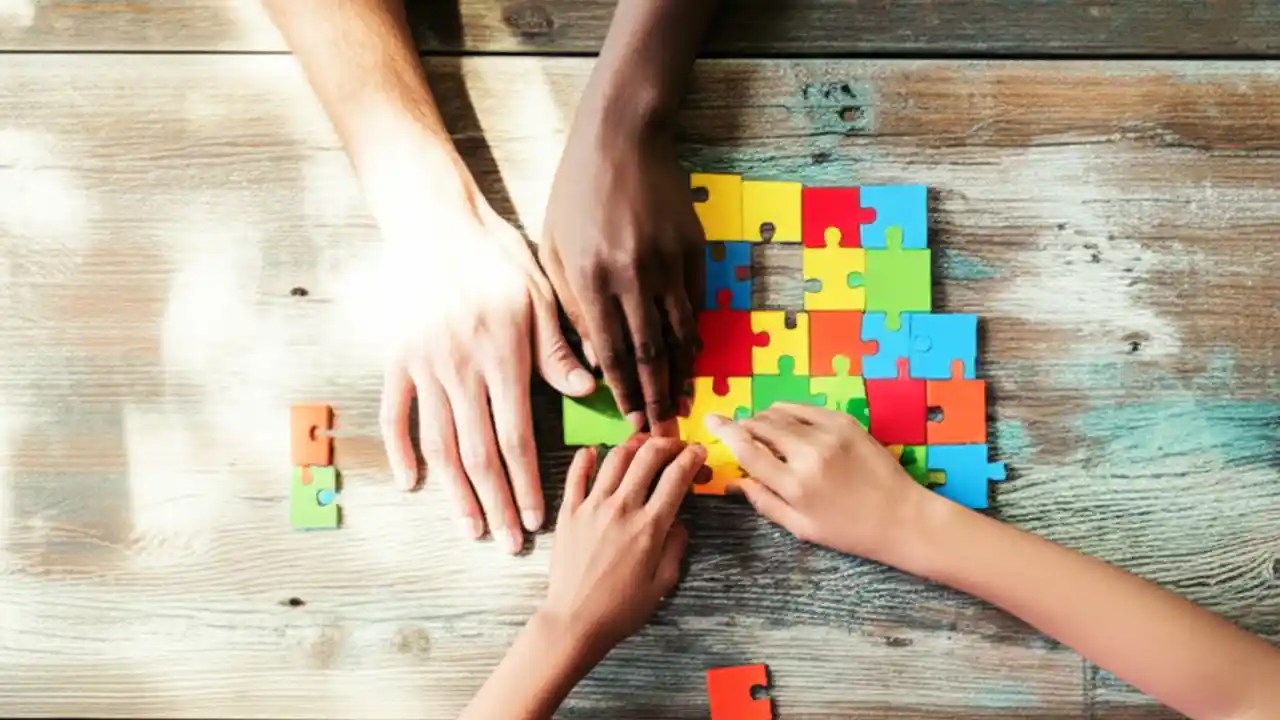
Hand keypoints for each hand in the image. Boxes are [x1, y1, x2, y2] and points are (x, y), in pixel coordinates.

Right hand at [378, 190, 594, 553]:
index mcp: (502, 357)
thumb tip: (586, 391)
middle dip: (496, 504)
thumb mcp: (539, 295)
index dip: (527, 483)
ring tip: (470, 528)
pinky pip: (397, 415)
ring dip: (455, 492)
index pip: (516, 436)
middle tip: (508, 544)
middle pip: (479, 453)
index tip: (537, 519)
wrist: (432, 223)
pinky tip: (413, 483)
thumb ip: (558, 348)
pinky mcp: (396, 360)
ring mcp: (423, 368)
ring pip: (440, 443)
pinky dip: (402, 451)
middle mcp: (460, 371)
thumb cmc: (495, 257)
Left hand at [540, 120, 703, 435]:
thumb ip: (571, 310)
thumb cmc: (576, 196)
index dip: (624, 394)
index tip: (633, 423)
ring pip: (680, 333)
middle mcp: (633, 275)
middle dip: (657, 398)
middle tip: (666, 432)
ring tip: (682, 402)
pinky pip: (696, 304)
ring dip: (681, 374)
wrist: (623, 138)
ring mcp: (669, 261)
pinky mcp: (694, 249)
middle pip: (651, 353)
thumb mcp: (554, 250)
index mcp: (590, 277)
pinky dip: (694, 336)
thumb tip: (596, 363)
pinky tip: (690, 358)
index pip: (611, 352)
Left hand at [540, 436, 703, 655]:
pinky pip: (576, 475)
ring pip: (615, 458)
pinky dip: (585, 458)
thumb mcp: (662, 583)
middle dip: (667, 443)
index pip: (677, 477)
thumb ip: (675, 547)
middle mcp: (622, 508)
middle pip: (648, 457)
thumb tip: (678, 523)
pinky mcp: (569, 512)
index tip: (699, 452)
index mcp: (650, 526)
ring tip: (643, 445)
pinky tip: (593, 451)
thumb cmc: (621, 609)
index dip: (692, 458)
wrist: (574, 621)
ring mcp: (592, 506)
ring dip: (633, 444)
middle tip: (675, 446)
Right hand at [705, 403, 930, 564]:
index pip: (747, 450)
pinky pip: (804, 407)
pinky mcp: (845, 421)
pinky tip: (785, 421)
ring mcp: (828, 433)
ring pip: (780, 413)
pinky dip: (787, 411)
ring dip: (763, 417)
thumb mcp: (801, 527)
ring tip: (761, 429)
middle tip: (738, 431)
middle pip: (760, 426)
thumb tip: (735, 482)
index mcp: (795, 486)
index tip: (711, 421)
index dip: (724, 432)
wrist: (901, 516)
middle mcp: (808, 455)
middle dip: (743, 425)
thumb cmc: (849, 531)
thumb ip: (765, 502)